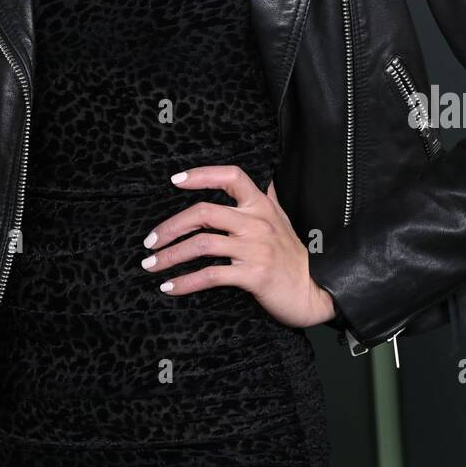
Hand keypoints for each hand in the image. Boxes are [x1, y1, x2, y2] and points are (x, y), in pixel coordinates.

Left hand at [139, 164, 337, 328]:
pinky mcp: (253, 275)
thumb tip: (265, 180)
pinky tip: (170, 287)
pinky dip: (186, 282)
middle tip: (150, 241)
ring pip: (202, 244)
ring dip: (170, 256)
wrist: (315, 291)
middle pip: (204, 212)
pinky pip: (211, 275)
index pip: (230, 177)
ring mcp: (254, 248)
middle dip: (171, 227)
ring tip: (152, 266)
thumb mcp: (282, 221)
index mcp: (260, 206)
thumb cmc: (294, 257)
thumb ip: (267, 200)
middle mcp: (256, 222)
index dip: (201, 175)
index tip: (175, 180)